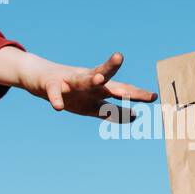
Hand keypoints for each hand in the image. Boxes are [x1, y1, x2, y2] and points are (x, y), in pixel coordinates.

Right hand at [0, 47, 156, 119]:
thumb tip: (134, 117)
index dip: (136, 93)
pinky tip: (58, 107)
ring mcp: (69, 82)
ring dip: (91, 79)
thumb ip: (113, 111)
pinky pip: (54, 92)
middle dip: (120, 85)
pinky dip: (56, 98)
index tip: (154, 96)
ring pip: (83, 79)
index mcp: (99, 89)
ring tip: (99, 79)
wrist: (40, 76)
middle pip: (108, 81)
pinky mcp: (51, 84)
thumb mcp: (93, 105)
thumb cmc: (72, 91)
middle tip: (132, 89)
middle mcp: (88, 82)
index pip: (122, 90)